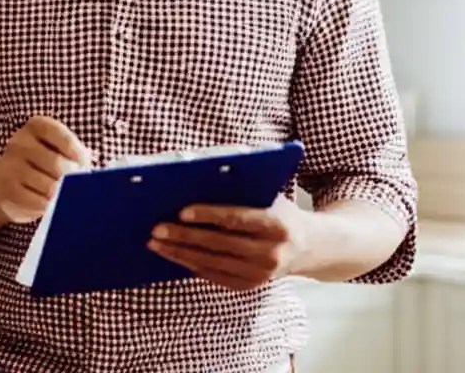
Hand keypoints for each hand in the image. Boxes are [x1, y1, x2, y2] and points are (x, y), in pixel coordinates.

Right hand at [0, 116, 90, 223]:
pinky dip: (48, 206)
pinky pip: (37, 202)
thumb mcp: (59, 149)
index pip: (65, 139)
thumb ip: (75, 155)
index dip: (79, 156)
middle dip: (72, 179)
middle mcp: (20, 142)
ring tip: (60, 194)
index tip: (83, 165)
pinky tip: (48, 203)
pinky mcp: (6, 190)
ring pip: (49, 186)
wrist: (7, 181)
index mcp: (37, 126)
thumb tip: (84, 173)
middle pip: (57, 165)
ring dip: (60, 195)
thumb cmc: (43, 162)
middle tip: (76, 185)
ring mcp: (10, 166)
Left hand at [147, 196, 308, 290]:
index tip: (182, 212)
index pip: (236, 219)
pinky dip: (191, 265)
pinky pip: (214, 276)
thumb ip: (243, 190)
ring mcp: (260, 274)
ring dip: (180, 254)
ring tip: (156, 243)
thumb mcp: (270, 196)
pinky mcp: (250, 286)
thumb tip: (200, 178)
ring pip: (211, 263)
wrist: (308, 247)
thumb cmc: (280, 213)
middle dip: (184, 237)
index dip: (208, 216)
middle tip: (157, 229)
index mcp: (275, 225)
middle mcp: (270, 253)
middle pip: (219, 244)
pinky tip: (173, 255)